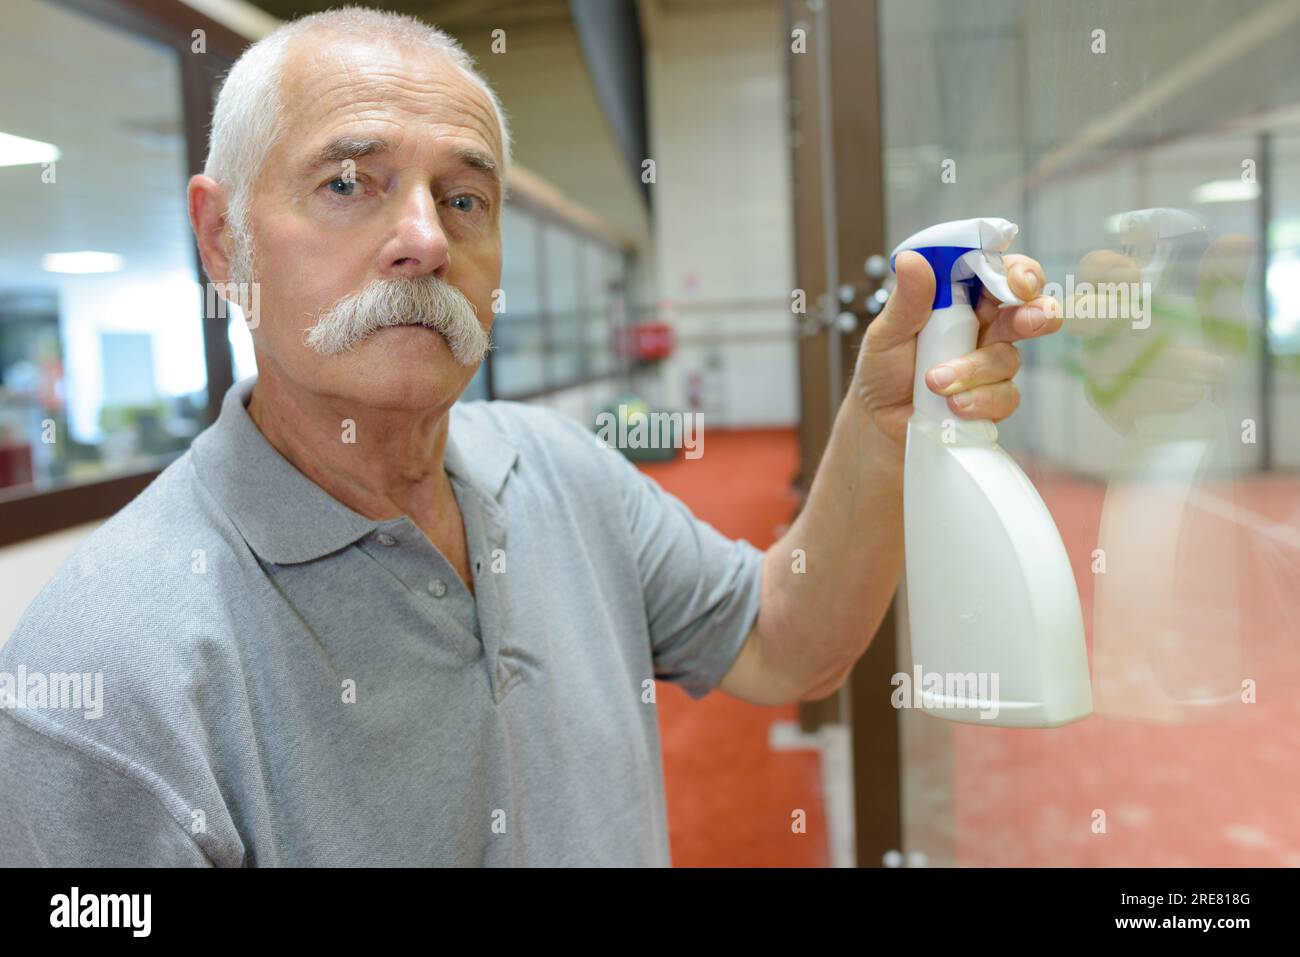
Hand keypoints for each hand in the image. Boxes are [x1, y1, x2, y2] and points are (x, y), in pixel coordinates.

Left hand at [851, 249, 1061, 448]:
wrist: (879, 422)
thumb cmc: (884, 370)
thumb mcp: (887, 333)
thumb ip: (907, 301)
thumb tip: (912, 259)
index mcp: (961, 299)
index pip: (999, 273)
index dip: (1018, 273)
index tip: (1020, 283)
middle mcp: (984, 326)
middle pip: (1028, 310)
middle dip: (1036, 313)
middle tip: (1030, 320)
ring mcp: (991, 363)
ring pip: (1008, 358)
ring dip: (974, 370)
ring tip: (935, 382)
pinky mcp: (993, 398)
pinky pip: (1004, 396)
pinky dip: (979, 400)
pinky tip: (954, 405)